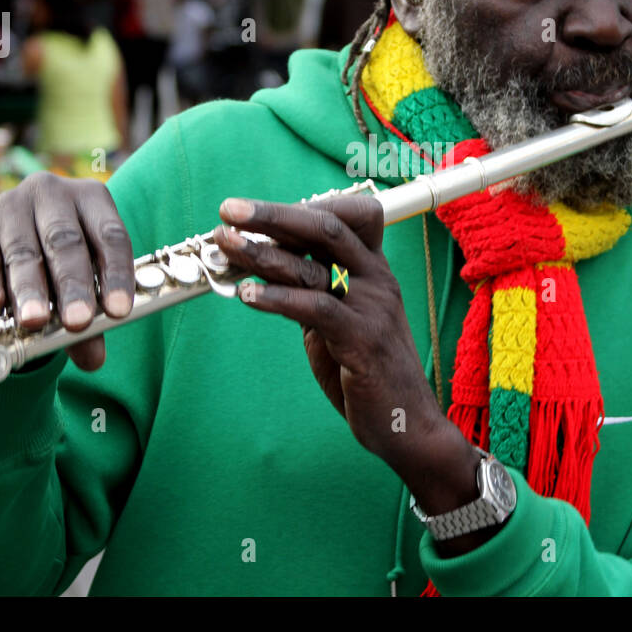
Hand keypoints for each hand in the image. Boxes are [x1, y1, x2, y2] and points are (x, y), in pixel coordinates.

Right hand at [0, 172, 135, 370]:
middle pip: (65, 241)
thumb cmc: (63, 265)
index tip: (119, 312)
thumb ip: (91, 318)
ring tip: (35, 322)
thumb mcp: (85, 283)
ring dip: (29, 290)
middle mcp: (51, 193)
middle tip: (77, 322)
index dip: (116, 274)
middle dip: (72, 285)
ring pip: (24, 252)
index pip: (111, 235)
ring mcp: (10, 206)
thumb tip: (93, 359)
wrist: (14, 252)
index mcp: (92, 198)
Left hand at [212, 196, 468, 486]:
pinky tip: (247, 296)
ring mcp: (373, 307)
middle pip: (324, 227)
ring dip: (262, 254)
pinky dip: (277, 298)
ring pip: (313, 266)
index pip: (341, 216)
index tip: (250, 210)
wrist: (407, 424)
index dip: (295, 207)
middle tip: (230, 209)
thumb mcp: (337, 321)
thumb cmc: (366, 372)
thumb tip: (263, 264)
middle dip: (273, 215)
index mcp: (372, 268)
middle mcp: (376, 278)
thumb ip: (311, 291)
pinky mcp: (363, 340)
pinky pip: (315, 308)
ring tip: (225, 245)